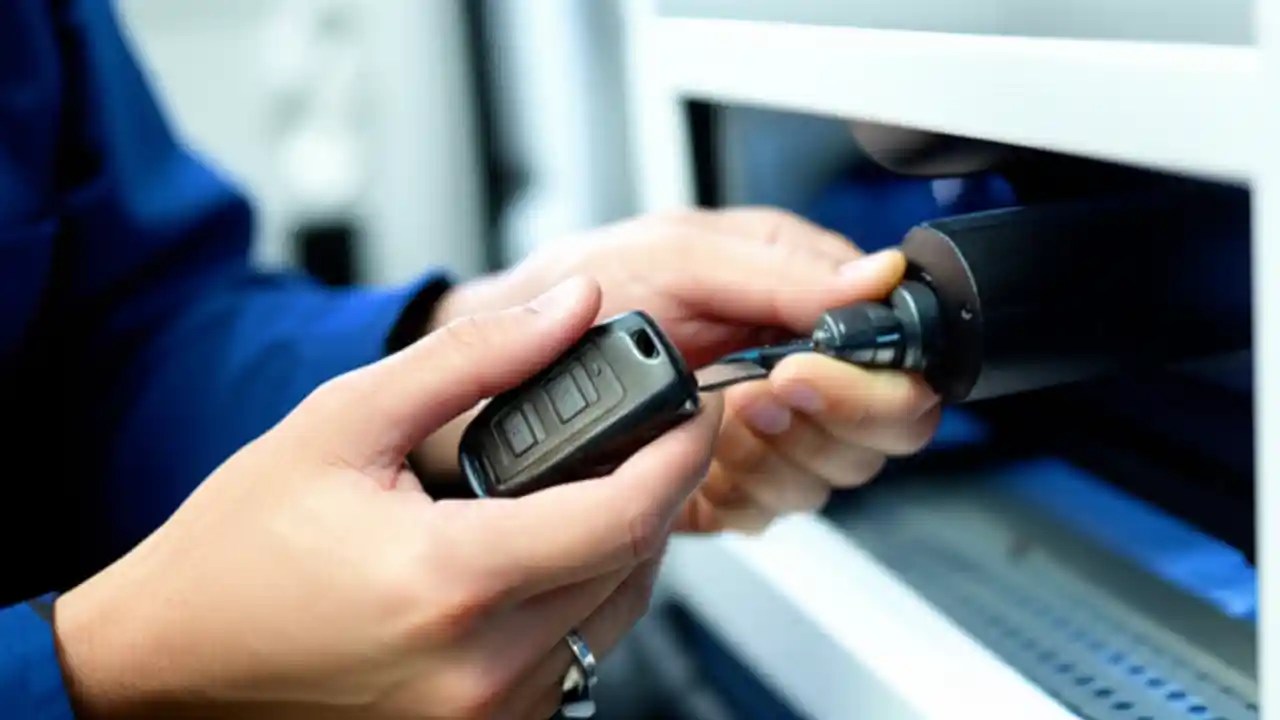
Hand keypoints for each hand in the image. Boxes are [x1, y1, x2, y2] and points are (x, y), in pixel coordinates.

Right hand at [53, 277, 721, 718]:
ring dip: (626, 547)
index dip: (680, 452)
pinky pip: (573, 662)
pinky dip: (584, 601)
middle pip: (635, 568)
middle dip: (659, 491)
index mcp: (451, 581)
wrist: (168, 660)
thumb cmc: (237, 550)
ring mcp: (482, 715)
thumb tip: (568, 310)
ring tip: (592, 487)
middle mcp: (479, 668)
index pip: (624, 516)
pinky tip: (547, 554)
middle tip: (647, 436)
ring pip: (616, 620)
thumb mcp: (344, 421)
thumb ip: (471, 359)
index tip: (696, 408)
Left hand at [418, 208, 940, 533]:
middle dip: (817, 421)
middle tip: (753, 400)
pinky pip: (774, 509)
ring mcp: (770, 424)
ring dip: (768, 457)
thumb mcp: (675, 257)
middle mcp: (796, 356)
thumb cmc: (578, 292)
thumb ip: (779, 269)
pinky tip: (694, 460)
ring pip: (832, 473)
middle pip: (885, 422)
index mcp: (797, 289)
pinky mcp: (736, 478)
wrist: (505, 371)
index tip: (803, 375)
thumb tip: (877, 276)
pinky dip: (734, 491)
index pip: (896, 347)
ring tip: (710, 422)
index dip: (867, 375)